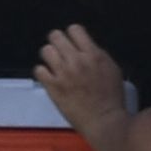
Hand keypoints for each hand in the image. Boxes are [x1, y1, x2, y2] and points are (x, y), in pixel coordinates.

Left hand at [37, 22, 132, 138]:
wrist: (104, 120)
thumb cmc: (111, 98)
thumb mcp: (112, 69)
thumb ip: (97, 55)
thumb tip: (86, 48)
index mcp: (94, 54)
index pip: (74, 29)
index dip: (71, 35)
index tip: (71, 43)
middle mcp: (77, 60)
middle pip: (56, 36)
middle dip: (57, 42)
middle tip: (60, 52)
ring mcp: (63, 73)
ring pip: (45, 50)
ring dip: (49, 56)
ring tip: (53, 65)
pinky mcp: (53, 86)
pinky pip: (39, 70)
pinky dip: (42, 72)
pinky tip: (49, 78)